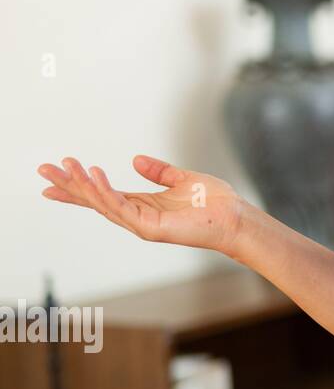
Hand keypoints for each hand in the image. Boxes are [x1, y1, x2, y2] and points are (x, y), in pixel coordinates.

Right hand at [37, 155, 246, 255]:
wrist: (235, 217)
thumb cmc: (214, 202)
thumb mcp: (182, 178)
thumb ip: (159, 171)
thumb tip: (135, 159)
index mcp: (142, 204)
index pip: (103, 194)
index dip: (78, 186)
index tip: (53, 176)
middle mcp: (137, 216)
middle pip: (95, 199)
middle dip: (68, 186)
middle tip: (43, 170)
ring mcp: (142, 224)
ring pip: (103, 203)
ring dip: (83, 185)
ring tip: (66, 167)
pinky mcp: (151, 228)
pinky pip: (122, 207)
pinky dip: (106, 191)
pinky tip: (95, 175)